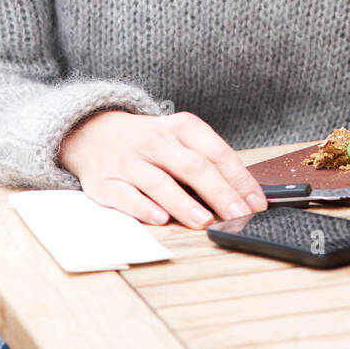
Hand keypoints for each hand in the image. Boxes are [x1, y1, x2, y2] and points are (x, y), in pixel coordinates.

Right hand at [58, 110, 267, 229]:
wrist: (93, 131)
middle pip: (193, 166)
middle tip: (238, 215)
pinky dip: (143, 208)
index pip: (215, 152)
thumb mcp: (178, 138)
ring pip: (160, 182)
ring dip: (184, 203)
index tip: (256, 202)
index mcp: (180, 127)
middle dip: (220, 193)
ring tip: (204, 221)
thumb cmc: (148, 142)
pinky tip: (160, 219)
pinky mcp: (105, 181)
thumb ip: (206, 160)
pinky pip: (126, 195)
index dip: (239, 178)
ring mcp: (129, 160)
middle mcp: (155, 141)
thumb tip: (242, 194)